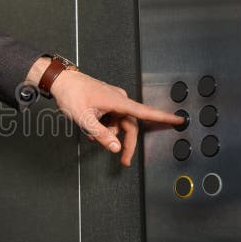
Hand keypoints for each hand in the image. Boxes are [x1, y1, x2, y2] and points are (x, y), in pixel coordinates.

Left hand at [49, 70, 183, 165]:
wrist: (60, 81)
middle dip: (126, 143)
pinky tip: (92, 128)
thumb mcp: (85, 119)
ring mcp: (112, 100)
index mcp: (118, 101)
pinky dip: (104, 127)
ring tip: (92, 134)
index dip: (164, 117)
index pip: (145, 112)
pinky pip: (111, 119)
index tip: (179, 119)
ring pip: (119, 124)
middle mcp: (119, 100)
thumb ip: (102, 135)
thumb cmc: (71, 94)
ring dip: (109, 133)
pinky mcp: (106, 102)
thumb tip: (116, 147)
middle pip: (130, 126)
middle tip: (124, 160)